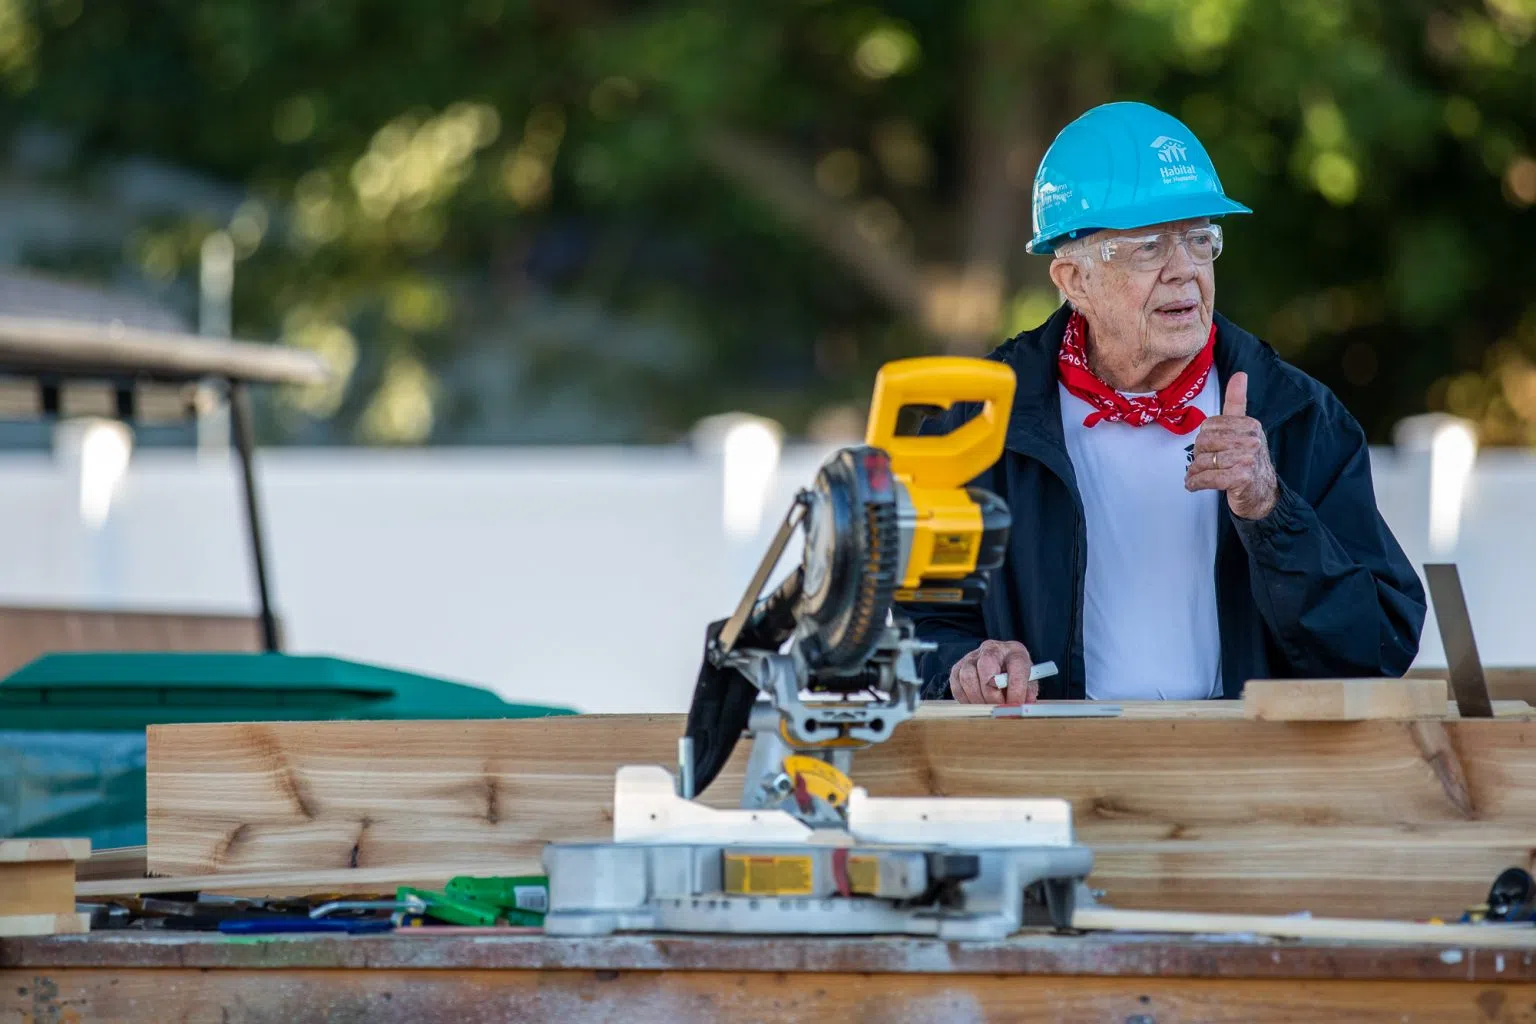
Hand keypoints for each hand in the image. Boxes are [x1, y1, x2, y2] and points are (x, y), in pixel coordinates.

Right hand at [949, 640, 1037, 704]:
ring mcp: (971, 657)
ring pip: (968, 677)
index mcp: (1014, 651)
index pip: (1016, 665)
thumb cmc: (1015, 676)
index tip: (1016, 706)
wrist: (999, 666)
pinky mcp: (957, 668)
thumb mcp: (1029, 683)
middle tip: (998, 708)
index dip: (1016, 689)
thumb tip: (1020, 707)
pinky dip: (966, 700)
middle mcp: (991, 649)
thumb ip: (1027, 694)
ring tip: (987, 708)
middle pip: (986, 665)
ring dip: (978, 699)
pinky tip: (977, 705)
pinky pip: (957, 686)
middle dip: (992, 693)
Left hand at [1185, 372, 1278, 519]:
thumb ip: (1237, 402)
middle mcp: (1251, 439)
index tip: (1208, 448)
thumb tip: (1240, 375)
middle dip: (1197, 456)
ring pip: (1205, 461)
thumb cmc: (1248, 461)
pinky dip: (1196, 483)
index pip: (1209, 426)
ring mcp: (1248, 458)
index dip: (1203, 439)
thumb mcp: (1244, 429)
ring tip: (1195, 476)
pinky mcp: (1242, 478)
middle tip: (1201, 464)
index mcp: (1249, 424)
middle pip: (1204, 442)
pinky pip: (1209, 478)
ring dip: (1194, 472)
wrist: (1263, 494)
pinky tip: (1194, 485)